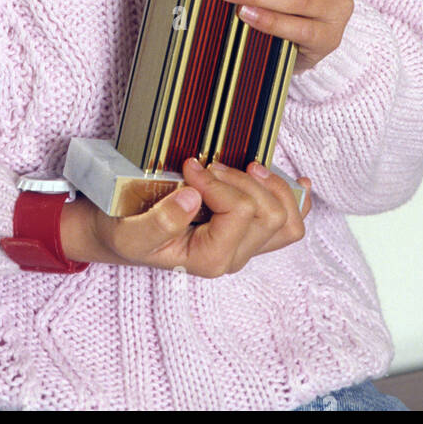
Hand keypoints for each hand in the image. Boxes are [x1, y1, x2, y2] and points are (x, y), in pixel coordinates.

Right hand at [60, 159, 311, 277]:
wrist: (123, 234)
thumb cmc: (127, 230)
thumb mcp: (130, 230)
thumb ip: (159, 220)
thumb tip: (193, 197)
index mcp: (210, 258)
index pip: (239, 213)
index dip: (218, 182)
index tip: (190, 167)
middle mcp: (234, 255)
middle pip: (267, 213)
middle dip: (241, 180)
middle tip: (209, 165)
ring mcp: (245, 245)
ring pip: (285, 219)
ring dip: (270, 186)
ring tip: (246, 166)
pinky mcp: (248, 232)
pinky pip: (290, 224)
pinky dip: (297, 200)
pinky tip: (300, 183)